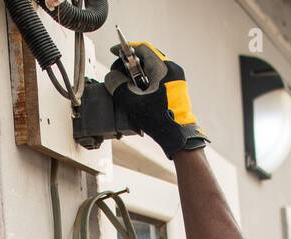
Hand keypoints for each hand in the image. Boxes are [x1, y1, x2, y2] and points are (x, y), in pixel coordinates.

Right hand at [105, 40, 209, 158]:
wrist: (179, 137)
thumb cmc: (159, 120)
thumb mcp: (132, 102)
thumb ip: (118, 85)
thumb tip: (112, 76)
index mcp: (164, 69)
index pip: (143, 49)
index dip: (126, 48)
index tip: (114, 51)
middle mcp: (173, 70)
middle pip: (148, 57)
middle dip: (130, 62)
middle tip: (118, 70)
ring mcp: (176, 79)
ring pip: (152, 68)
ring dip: (137, 72)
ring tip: (126, 83)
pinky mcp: (176, 88)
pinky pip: (158, 77)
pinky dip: (145, 79)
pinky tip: (137, 91)